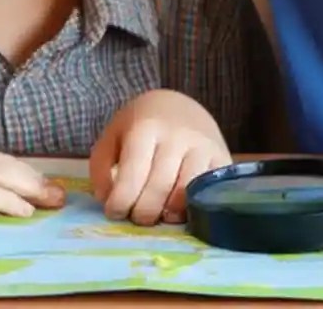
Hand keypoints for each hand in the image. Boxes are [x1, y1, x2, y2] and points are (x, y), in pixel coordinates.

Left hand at [89, 90, 231, 225]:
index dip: (121, 202)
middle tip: (136, 217)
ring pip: (187, 192)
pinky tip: (180, 209)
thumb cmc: (141, 126)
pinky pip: (209, 191)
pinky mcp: (222, 158)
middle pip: (159, 187)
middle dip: (143, 213)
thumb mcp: (113, 137)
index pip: (133, 174)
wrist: (180, 106)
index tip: (114, 212)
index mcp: (146, 128)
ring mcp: (203, 147)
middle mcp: (177, 136)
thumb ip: (101, 168)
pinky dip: (193, 207)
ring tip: (159, 215)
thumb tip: (107, 200)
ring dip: (169, 214)